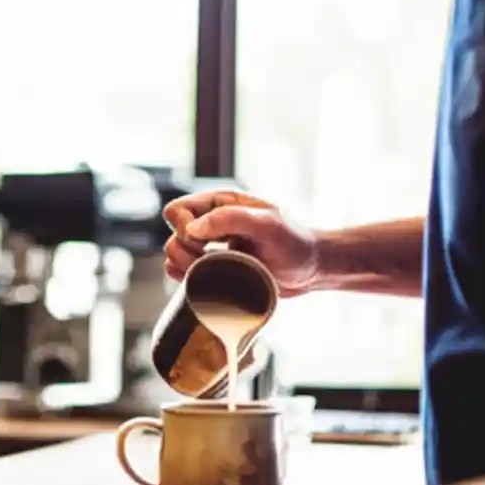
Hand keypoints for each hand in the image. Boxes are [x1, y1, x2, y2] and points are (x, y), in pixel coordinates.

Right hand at [162, 190, 319, 295]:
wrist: (311, 269)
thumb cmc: (295, 242)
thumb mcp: (268, 225)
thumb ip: (230, 219)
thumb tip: (192, 229)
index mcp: (221, 203)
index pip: (177, 210)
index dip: (185, 228)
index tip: (208, 242)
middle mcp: (212, 223)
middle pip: (173, 234)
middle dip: (187, 251)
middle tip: (215, 259)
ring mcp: (211, 248)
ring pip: (174, 256)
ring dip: (188, 268)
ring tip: (217, 272)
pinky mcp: (213, 269)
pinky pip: (183, 274)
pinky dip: (189, 280)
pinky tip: (209, 281)